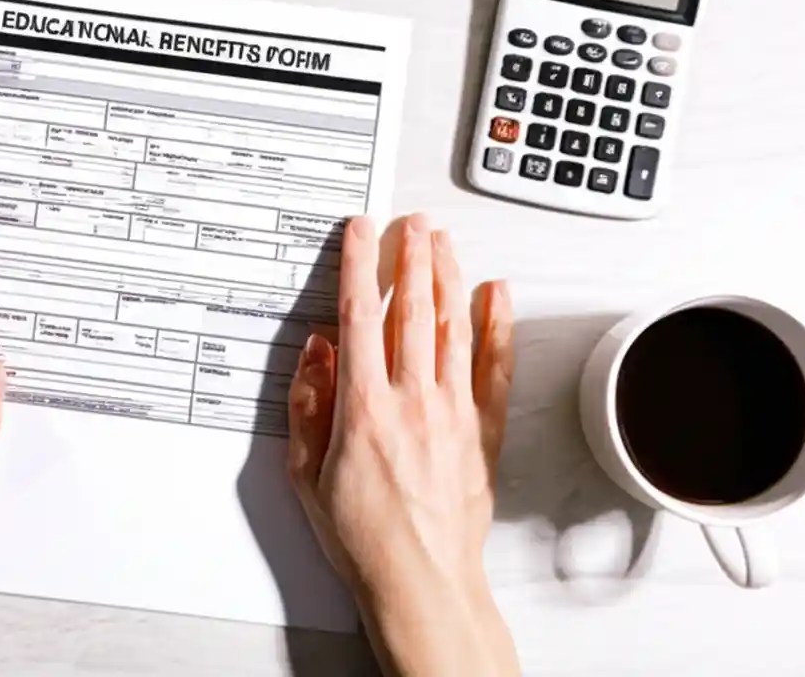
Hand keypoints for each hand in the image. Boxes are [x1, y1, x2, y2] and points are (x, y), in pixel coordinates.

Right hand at [287, 214, 517, 676]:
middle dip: (411, 258)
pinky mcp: (482, 432)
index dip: (359, 266)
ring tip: (444, 243)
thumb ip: (307, 406)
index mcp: (363, 408)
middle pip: (413, 311)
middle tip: (411, 223)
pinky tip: (497, 296)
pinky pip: (493, 367)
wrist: (420, 581)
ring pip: (454, 327)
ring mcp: (453, 413)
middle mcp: (412, 401)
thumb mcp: (307, 474)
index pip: (360, 317)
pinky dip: (497, 326)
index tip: (359, 233)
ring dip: (449, 278)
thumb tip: (316, 352)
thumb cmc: (362, 538)